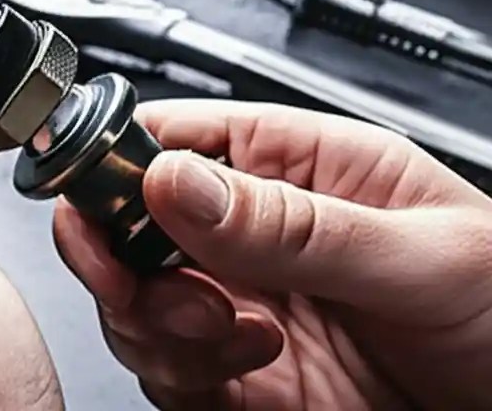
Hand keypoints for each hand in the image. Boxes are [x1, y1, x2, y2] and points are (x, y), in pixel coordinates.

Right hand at [55, 99, 491, 409]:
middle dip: (115, 254)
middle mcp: (257, 236)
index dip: (120, 159)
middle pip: (130, 224)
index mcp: (298, 167)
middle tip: (134, 281)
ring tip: (223, 328)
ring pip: (133, 304)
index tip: (98, 198)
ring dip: (152, 321)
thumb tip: (174, 179)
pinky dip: (180, 373)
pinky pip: (165, 372)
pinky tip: (251, 364)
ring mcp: (243, 309)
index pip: (177, 138)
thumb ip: (292, 223)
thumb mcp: (420, 255)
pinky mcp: (241, 382)